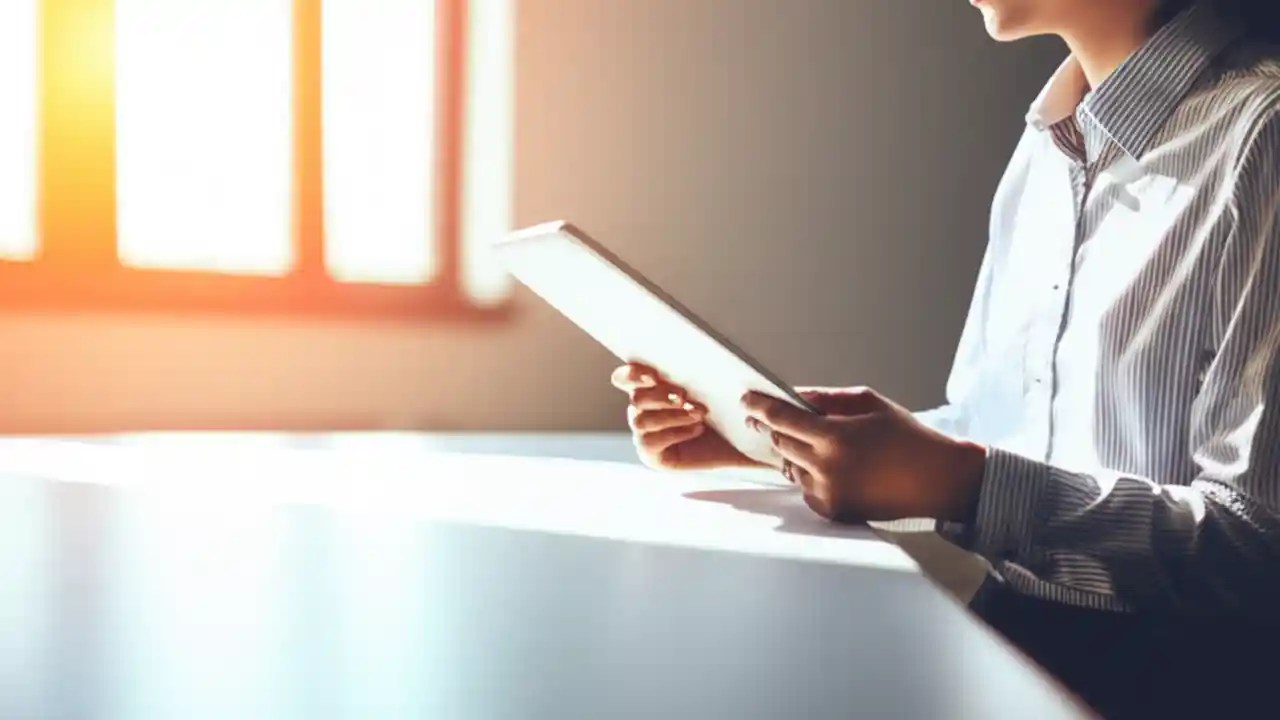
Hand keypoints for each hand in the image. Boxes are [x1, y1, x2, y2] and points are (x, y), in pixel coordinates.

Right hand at [611, 363, 762, 470]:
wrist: (743, 442)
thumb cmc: (728, 409)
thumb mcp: (714, 387)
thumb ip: (695, 373)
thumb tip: (687, 355)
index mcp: (650, 387)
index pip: (625, 378)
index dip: (632, 375)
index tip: (653, 376)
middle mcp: (642, 410)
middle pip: (635, 398)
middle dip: (660, 396)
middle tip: (683, 396)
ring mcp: (644, 434)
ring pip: (641, 421)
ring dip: (671, 415)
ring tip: (698, 414)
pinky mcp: (652, 455)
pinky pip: (650, 441)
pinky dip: (675, 433)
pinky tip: (697, 429)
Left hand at [741, 386, 986, 521]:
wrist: (938, 479)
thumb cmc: (907, 436)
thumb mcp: (870, 403)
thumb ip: (827, 397)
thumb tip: (794, 394)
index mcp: (835, 437)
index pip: (782, 419)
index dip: (760, 407)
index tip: (746, 400)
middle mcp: (826, 468)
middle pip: (781, 443)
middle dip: (771, 428)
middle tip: (761, 418)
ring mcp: (828, 493)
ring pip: (789, 467)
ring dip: (792, 453)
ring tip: (808, 442)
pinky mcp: (833, 511)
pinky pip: (805, 488)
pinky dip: (808, 475)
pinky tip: (827, 466)